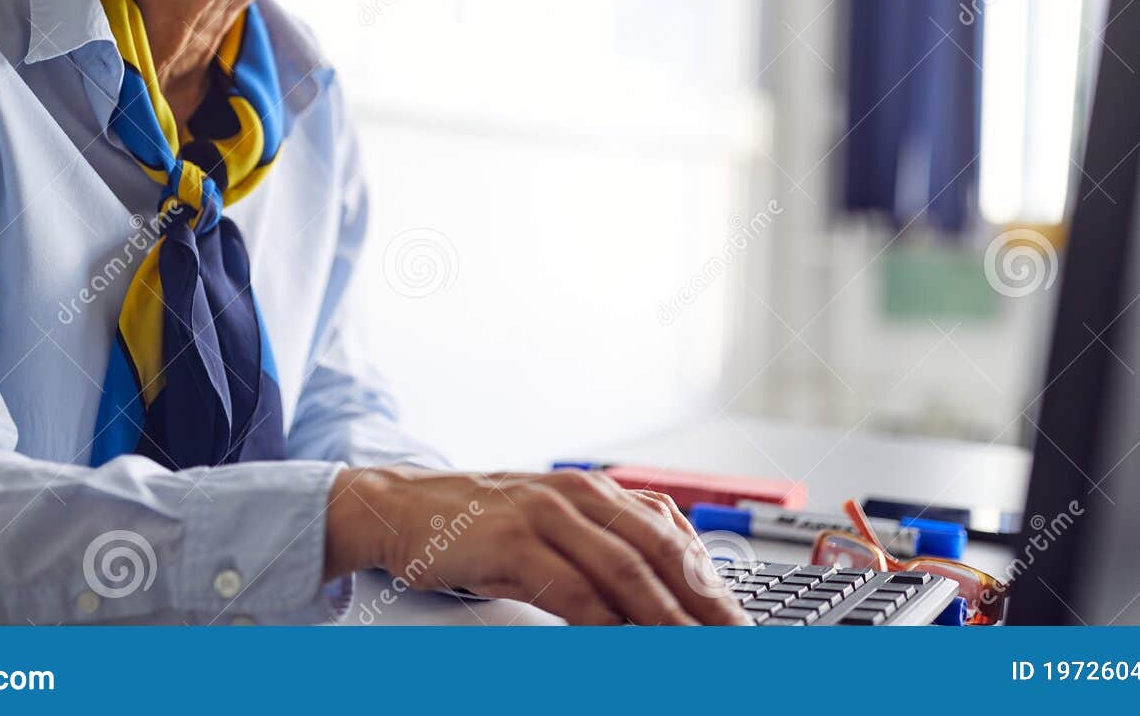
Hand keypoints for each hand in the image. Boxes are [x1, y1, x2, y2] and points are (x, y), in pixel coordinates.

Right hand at [325, 466, 751, 624]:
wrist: (401, 507)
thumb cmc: (478, 525)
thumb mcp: (549, 526)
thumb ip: (601, 548)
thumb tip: (657, 595)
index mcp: (596, 492)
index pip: (672, 534)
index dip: (710, 577)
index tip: (738, 618)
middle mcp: (579, 494)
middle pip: (659, 550)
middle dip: (703, 599)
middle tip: (735, 638)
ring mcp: (546, 513)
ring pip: (624, 568)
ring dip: (666, 614)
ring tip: (694, 647)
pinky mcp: (512, 539)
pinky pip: (571, 586)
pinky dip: (604, 618)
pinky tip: (625, 641)